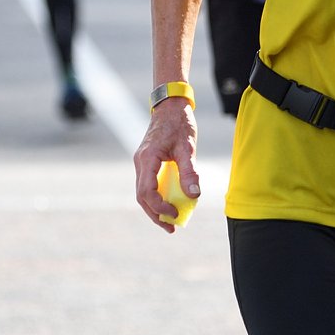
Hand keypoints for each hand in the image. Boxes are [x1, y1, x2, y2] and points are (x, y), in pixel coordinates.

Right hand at [133, 102, 198, 233]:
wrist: (170, 106)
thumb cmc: (179, 123)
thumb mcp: (187, 147)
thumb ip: (189, 171)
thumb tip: (194, 195)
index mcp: (147, 159)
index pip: (147, 191)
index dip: (159, 207)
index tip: (175, 214)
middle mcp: (140, 162)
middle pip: (141, 196)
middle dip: (155, 215)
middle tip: (171, 228)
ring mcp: (142, 163)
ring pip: (143, 192)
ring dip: (154, 208)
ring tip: (170, 222)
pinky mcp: (147, 162)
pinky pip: (148, 185)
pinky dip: (157, 197)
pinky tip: (169, 204)